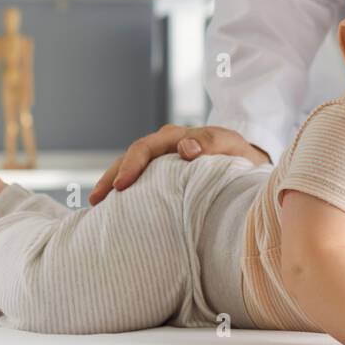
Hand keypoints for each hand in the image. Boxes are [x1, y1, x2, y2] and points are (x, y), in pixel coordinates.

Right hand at [89, 124, 271, 204]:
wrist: (248, 161)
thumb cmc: (240, 155)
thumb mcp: (232, 147)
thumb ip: (212, 144)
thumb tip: (185, 148)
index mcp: (179, 137)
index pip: (146, 147)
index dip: (131, 165)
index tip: (122, 185)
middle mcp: (166, 145)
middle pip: (130, 158)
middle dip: (112, 177)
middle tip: (97, 200)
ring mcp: (163, 160)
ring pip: (131, 168)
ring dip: (112, 184)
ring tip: (95, 206)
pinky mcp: (163, 174)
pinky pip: (140, 179)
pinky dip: (126, 191)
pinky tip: (114, 208)